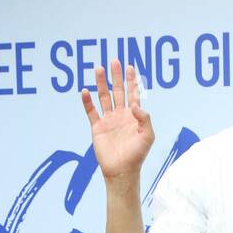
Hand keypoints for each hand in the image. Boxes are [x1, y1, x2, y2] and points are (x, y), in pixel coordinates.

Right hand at [81, 59, 154, 182]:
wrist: (122, 171)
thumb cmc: (137, 155)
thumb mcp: (148, 137)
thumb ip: (145, 119)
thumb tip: (135, 105)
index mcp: (134, 116)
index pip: (133, 94)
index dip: (131, 81)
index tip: (130, 67)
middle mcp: (120, 115)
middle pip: (118, 91)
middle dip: (116, 76)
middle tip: (114, 61)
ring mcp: (108, 121)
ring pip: (104, 97)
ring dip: (101, 83)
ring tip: (99, 68)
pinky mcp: (97, 128)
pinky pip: (91, 112)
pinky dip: (87, 102)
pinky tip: (85, 91)